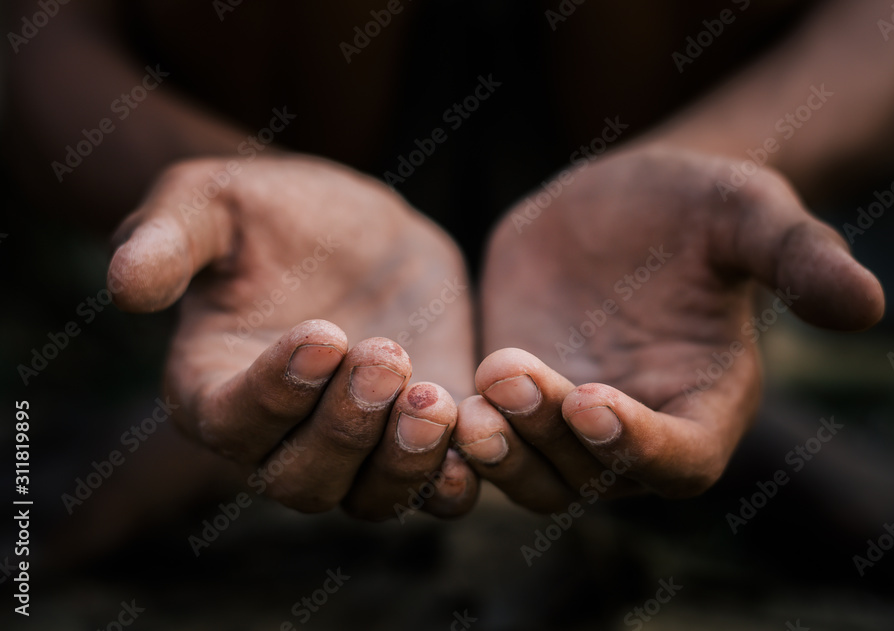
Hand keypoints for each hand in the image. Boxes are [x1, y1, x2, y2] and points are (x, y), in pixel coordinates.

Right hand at [108, 154, 477, 519]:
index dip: (276, 391)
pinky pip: (433, 489)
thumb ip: (167, 239)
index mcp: (214, 390)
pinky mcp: (416, 440)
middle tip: (385, 354)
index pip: (232, 422)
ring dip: (403, 462)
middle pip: (302, 480)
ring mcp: (353, 448)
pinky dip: (453, 478)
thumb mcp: (210, 201)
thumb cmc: (270, 213)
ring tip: (433, 397)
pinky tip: (476, 428)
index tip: (323, 334)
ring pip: (370, 498)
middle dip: (346, 428)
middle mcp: (279, 440)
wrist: (354, 226)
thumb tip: (124, 285)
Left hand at [454, 145, 883, 511]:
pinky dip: (459, 437)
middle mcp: (636, 432)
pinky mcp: (516, 403)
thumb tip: (869, 305)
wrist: (622, 200)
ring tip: (468, 400)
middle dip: (550, 440)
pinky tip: (425, 400)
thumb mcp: (751, 214)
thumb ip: (800, 259)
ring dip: (500, 448)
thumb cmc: (701, 205)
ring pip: (532, 471)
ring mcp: (570, 423)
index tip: (592, 402)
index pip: (679, 460)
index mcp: (704, 407)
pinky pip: (487, 442)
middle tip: (511, 382)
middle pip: (593, 475)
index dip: (638, 445)